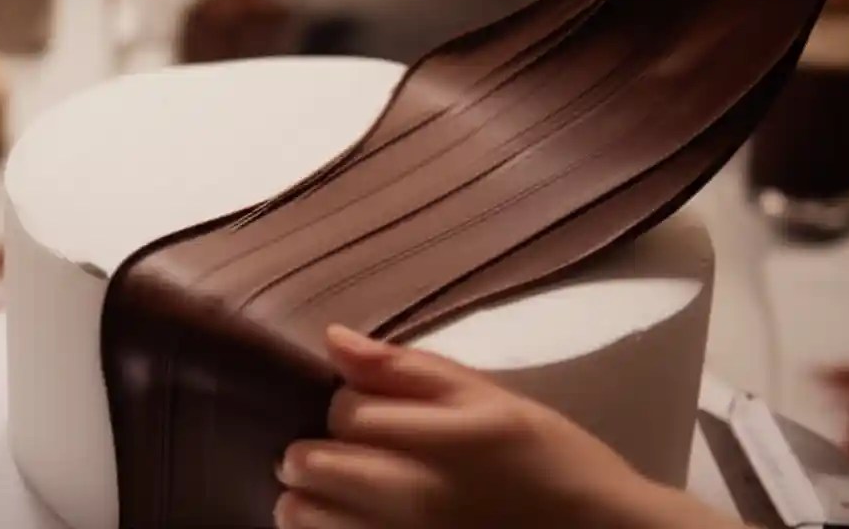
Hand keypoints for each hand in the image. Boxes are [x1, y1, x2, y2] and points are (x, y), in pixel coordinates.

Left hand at [274, 325, 744, 528]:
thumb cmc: (547, 461)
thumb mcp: (490, 399)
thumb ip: (407, 369)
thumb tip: (331, 339)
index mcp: (436, 441)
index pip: (343, 409)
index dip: (351, 403)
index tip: (376, 413)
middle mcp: (407, 499)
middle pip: (308, 463)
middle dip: (316, 449)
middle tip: (345, 452)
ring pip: (301, 515)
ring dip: (310, 497)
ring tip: (344, 493)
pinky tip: (356, 521)